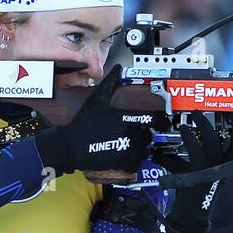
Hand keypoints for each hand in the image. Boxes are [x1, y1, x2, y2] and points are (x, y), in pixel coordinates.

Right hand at [34, 67, 150, 175]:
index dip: (161, 121)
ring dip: (140, 149)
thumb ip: (110, 83)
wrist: (69, 145)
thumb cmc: (83, 123)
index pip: (155, 119)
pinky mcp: (122, 163)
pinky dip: (134, 161)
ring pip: (145, 151)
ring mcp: (127, 149)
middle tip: (133, 135)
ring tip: (127, 146)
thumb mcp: (97, 100)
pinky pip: (137, 163)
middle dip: (143, 135)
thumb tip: (117, 69)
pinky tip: (124, 156)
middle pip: (149, 136)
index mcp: (125, 117)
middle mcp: (129, 133)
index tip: (162, 123)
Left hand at [162, 111, 232, 232]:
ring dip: (203, 124)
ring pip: (213, 140)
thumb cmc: (199, 192)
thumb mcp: (208, 172)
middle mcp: (227, 168)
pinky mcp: (198, 173)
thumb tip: (197, 133)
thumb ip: (206, 154)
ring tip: (195, 114)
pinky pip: (194, 149)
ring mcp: (213, 170)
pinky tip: (184, 129)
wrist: (190, 214)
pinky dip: (189, 136)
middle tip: (224, 109)